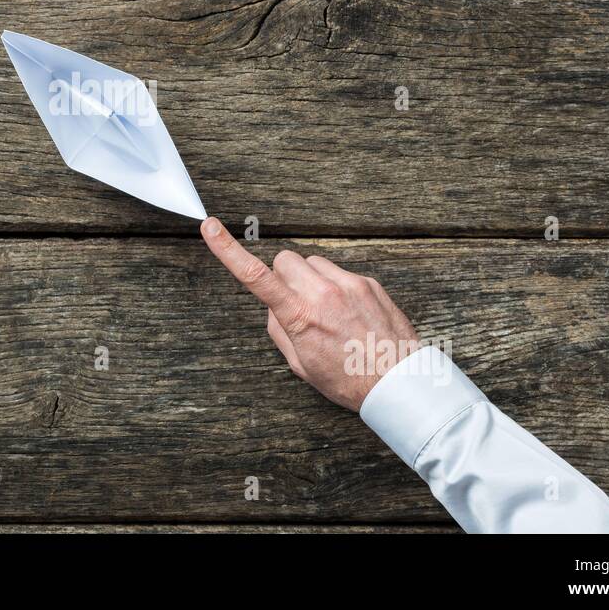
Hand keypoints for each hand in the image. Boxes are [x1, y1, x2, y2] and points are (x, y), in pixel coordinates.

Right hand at [200, 217, 419, 411]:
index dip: (228, 250)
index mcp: (300, 316)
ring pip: (313, 263)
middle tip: (295, 303)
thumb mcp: (301, 364)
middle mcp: (323, 293)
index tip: (210, 228)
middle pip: (285, 260)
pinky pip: (340, 272)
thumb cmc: (348, 379)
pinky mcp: (368, 282)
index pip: (255, 277)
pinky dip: (336, 287)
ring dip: (311, 280)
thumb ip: (280, 330)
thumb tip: (273, 308)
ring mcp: (348, 284)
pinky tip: (349, 313)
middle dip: (284, 277)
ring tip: (327, 312)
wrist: (398, 381)